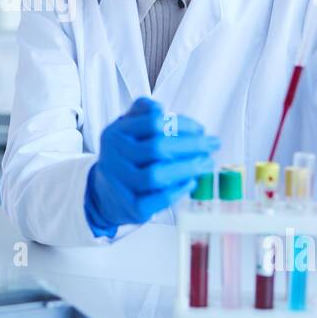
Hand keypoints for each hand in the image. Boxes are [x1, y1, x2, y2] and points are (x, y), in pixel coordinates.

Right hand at [84, 97, 219, 238]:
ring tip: (206, 163)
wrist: (104, 192)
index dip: (182, 124)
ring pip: (156, 175)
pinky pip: (157, 200)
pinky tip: (191, 182)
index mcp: (115, 133)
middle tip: (212, 145)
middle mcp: (114, 157)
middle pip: (157, 148)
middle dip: (192, 145)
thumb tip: (160, 109)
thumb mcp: (126, 129)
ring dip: (188, 168)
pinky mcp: (131, 207)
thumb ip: (142, 113)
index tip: (200, 129)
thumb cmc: (125, 156)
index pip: (152, 123)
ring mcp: (120, 184)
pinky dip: (178, 191)